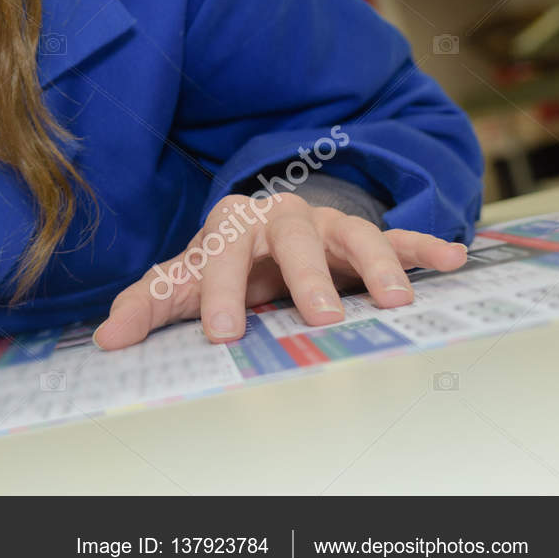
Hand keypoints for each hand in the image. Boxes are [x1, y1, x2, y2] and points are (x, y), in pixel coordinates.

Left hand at [92, 192, 468, 349]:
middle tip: (317, 316)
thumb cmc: (221, 263)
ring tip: (394, 300)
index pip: (221, 257)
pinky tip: (451, 258)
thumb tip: (107, 340)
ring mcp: (325, 225)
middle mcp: (278, 218)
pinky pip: (396, 238)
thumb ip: (148, 306)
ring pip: (351, 235)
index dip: (221, 294)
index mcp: (228, 226)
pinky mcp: (363, 238)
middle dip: (305, 276)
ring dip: (374, 264)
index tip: (224, 333)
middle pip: (291, 239)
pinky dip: (422, 247)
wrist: (262, 230)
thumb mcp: (183, 281)